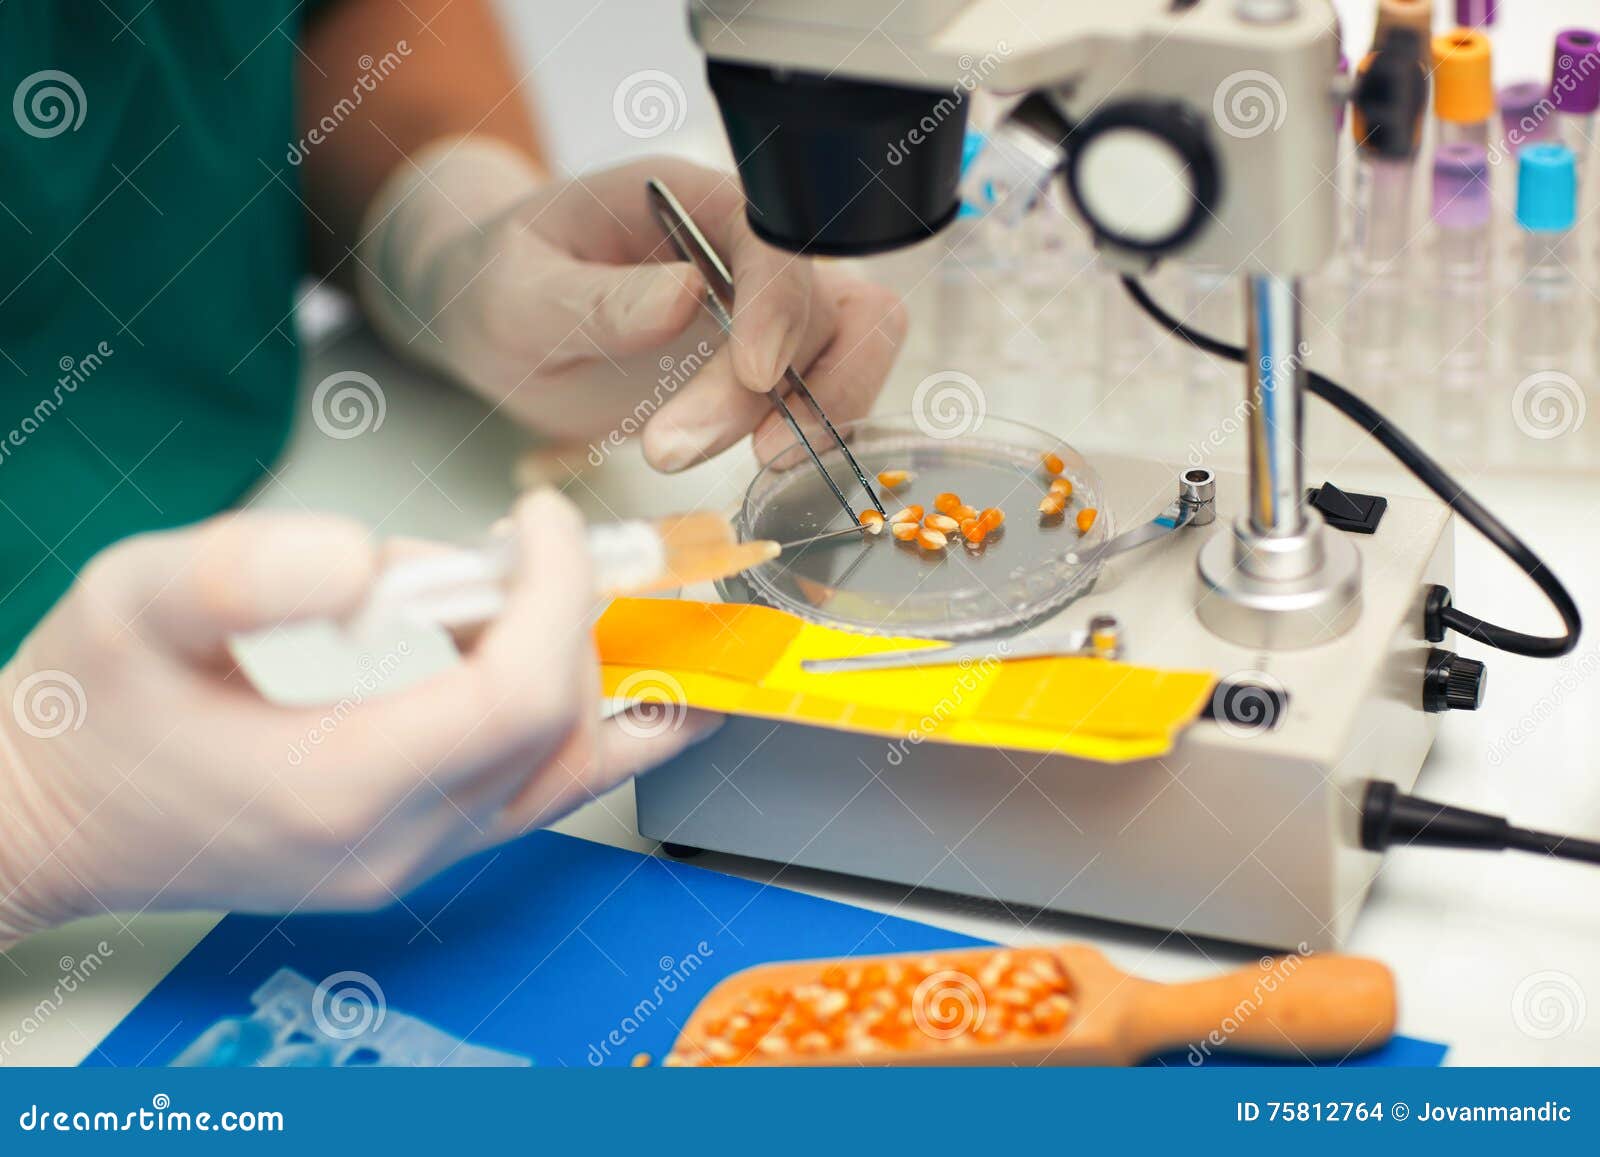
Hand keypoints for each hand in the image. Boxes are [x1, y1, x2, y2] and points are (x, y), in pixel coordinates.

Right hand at [0, 492, 718, 945]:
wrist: (47, 821)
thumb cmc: (86, 717)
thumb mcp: (134, 603)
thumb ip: (242, 572)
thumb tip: (362, 562)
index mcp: (339, 786)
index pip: (518, 696)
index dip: (557, 592)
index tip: (539, 521)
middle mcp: (396, 844)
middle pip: (562, 732)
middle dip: (572, 620)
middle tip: (528, 548)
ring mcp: (413, 862)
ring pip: (569, 774)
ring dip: (587, 674)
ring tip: (544, 591)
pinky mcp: (415, 853)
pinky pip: (535, 793)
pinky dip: (565, 717)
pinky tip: (549, 651)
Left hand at [357, 140, 905, 469]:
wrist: (493, 325)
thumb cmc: (497, 286)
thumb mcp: (518, 291)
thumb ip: (596, 298)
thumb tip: (686, 296)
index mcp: (686, 199)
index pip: (774, 233)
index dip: (780, 301)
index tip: (753, 374)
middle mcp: (742, 249)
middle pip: (823, 303)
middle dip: (780, 387)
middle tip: (679, 446)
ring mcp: (761, 311)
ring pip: (848, 349)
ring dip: (811, 416)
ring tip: (729, 461)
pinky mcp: (761, 371)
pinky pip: (825, 395)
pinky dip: (811, 435)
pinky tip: (754, 466)